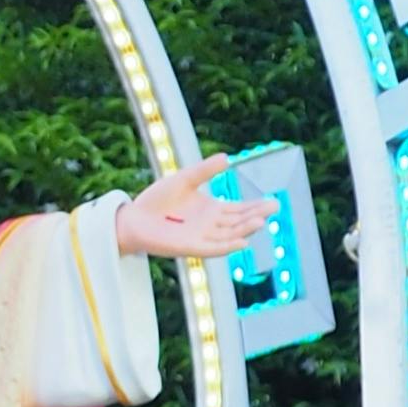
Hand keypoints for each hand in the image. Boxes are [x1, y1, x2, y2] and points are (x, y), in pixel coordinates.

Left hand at [115, 159, 278, 262]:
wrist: (134, 217)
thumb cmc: (158, 199)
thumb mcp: (185, 179)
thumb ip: (205, 171)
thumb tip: (227, 158)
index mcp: (212, 210)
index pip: (240, 209)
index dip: (255, 206)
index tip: (272, 202)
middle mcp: (212, 225)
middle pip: (239, 222)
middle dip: (256, 215)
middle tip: (273, 207)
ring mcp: (203, 237)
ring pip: (230, 235)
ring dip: (245, 229)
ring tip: (260, 220)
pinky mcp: (192, 247)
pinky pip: (214, 248)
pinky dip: (228, 246)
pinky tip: (242, 242)